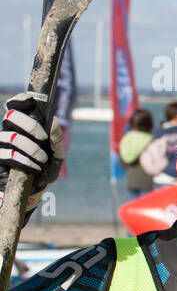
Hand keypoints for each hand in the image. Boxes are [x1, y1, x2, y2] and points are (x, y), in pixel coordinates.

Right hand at [0, 92, 65, 219]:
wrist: (34, 191)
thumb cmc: (45, 168)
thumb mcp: (56, 155)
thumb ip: (56, 140)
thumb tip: (54, 121)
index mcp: (22, 126)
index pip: (15, 106)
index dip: (20, 99)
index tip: (30, 100)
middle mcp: (9, 131)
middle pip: (11, 116)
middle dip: (29, 125)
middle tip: (43, 138)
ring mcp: (1, 145)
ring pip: (11, 137)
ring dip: (30, 148)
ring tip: (42, 159)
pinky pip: (9, 155)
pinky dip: (25, 161)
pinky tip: (35, 167)